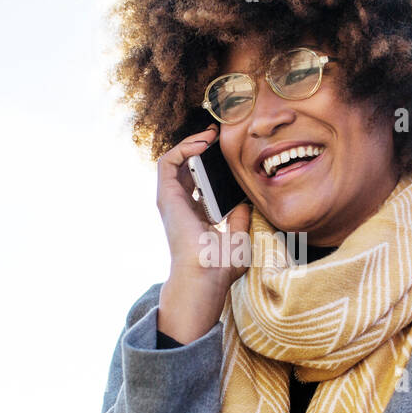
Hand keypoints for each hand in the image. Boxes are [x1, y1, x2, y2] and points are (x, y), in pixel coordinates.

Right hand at [155, 130, 253, 342]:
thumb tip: (245, 203)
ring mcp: (172, 200)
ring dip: (191, 142)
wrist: (205, 277)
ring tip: (211, 134)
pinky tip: (202, 143)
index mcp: (195, 216)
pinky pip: (167, 162)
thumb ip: (240, 220)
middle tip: (220, 135)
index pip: (198, 182)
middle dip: (201, 148)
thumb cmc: (219, 268)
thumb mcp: (238, 239)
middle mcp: (181, 206)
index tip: (229, 152)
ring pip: (174, 161)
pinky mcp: (166, 196)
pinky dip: (183, 148)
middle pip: (186, 167)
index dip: (211, 164)